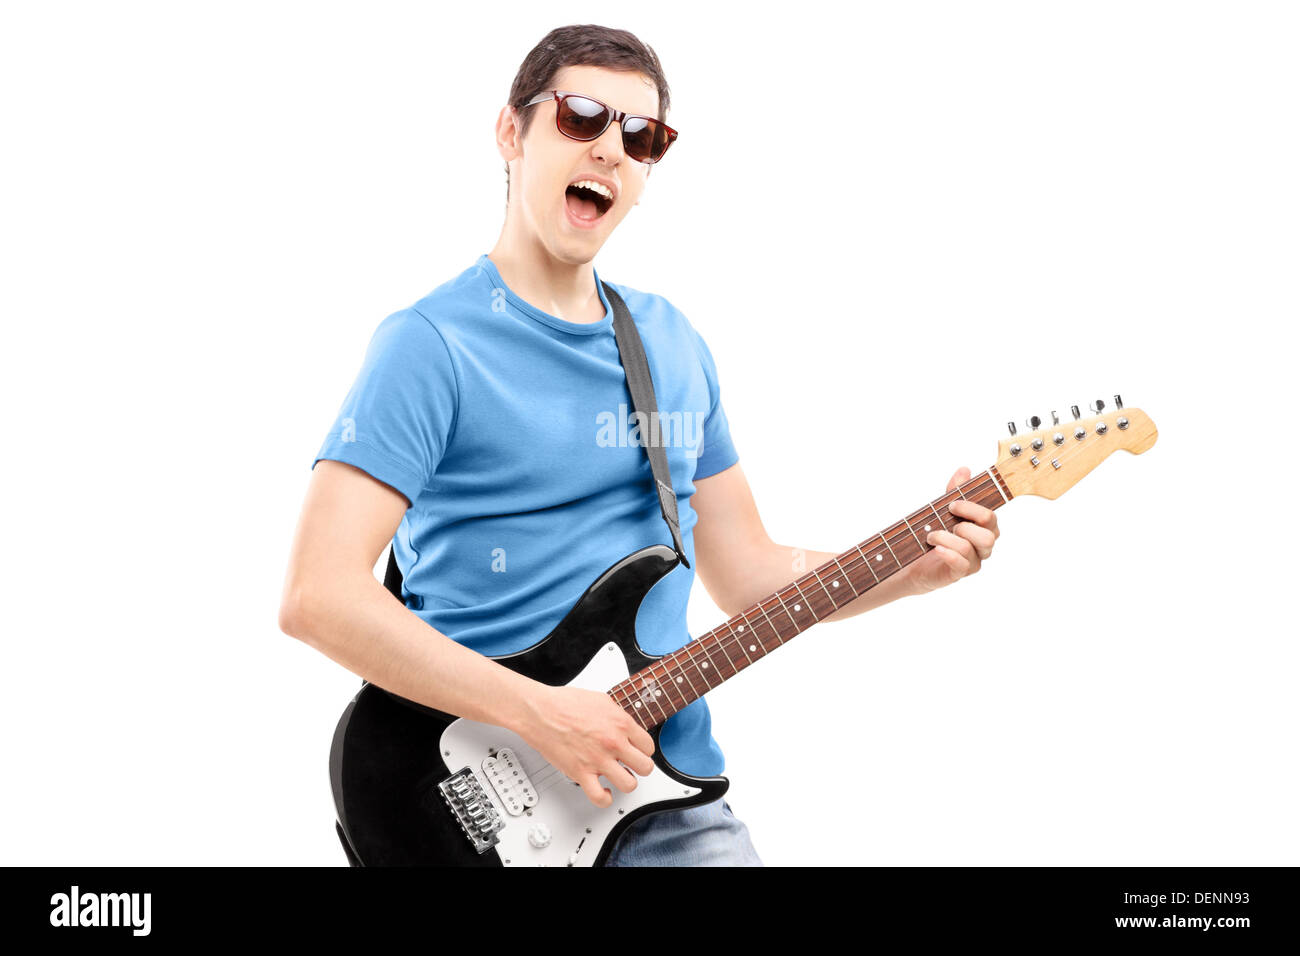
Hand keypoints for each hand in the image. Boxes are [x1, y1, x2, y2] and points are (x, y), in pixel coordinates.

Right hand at [514, 684, 656, 807]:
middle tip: (632, 765)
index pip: (648, 746)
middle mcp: (613, 743)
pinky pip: (600, 797)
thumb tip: (625, 726)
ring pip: (629, 784)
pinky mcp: (581, 773)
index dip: (643, 749)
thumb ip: (617, 716)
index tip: (637, 750)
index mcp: (620, 724)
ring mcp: (598, 760)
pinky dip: (605, 799)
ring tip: (619, 777)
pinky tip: (604, 791)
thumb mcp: (601, 700)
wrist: (540, 712)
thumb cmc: (564, 703)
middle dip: (640, 767)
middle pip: (645, 767)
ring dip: (626, 782)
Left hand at [899, 466, 1000, 594]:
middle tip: (945, 521)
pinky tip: (936, 548)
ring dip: (947, 538)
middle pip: (990, 537)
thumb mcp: (943, 509)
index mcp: (984, 528)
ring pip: (970, 548)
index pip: (990, 517)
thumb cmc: (935, 533)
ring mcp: (973, 561)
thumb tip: (964, 470)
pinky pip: (961, 564)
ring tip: (931, 536)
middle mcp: (983, 546)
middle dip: (965, 526)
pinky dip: (947, 553)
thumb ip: (955, 491)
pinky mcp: (959, 573)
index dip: (972, 509)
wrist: (916, 560)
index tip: (952, 504)